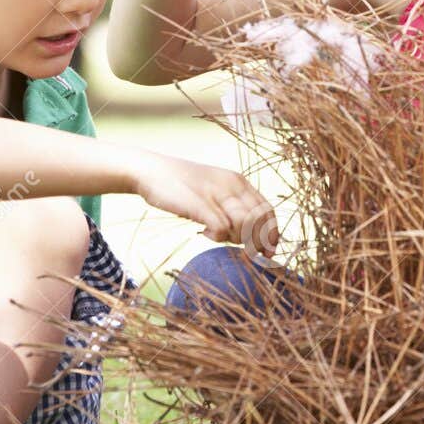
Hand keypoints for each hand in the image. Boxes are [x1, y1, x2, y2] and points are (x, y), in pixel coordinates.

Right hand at [130, 151, 279, 256]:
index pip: (268, 210)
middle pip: (260, 221)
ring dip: (237, 239)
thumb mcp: (214, 191)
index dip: (272, 234)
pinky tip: (204, 233)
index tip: (268, 252)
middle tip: (245, 251)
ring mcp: (216, 195)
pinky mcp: (199, 205)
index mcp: (239, 182)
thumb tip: (252, 235)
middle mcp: (232, 186)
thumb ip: (233, 206)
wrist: (151, 171)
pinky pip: (222, 230)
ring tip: (220, 236)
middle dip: (258, 242)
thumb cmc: (183, 186)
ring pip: (245, 226)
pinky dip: (217, 238)